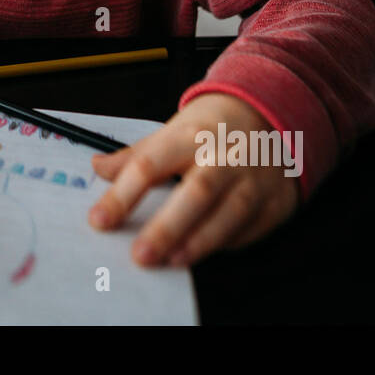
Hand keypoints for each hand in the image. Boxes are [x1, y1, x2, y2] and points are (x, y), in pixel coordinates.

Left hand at [88, 93, 299, 267]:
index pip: (151, 165)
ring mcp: (255, 177)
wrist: (269, 114)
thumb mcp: (171, 132)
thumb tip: (98, 168)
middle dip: (168, 226)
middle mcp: (225, 155)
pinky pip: (252, 227)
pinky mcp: (276, 201)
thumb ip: (135, 155)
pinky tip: (203, 253)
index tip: (99, 220)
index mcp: (189, 135)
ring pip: (231, 211)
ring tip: (172, 260)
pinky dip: (226, 243)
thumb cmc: (210, 129)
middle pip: (197, 190)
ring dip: (201, 241)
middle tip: (140, 255)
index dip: (123, 195)